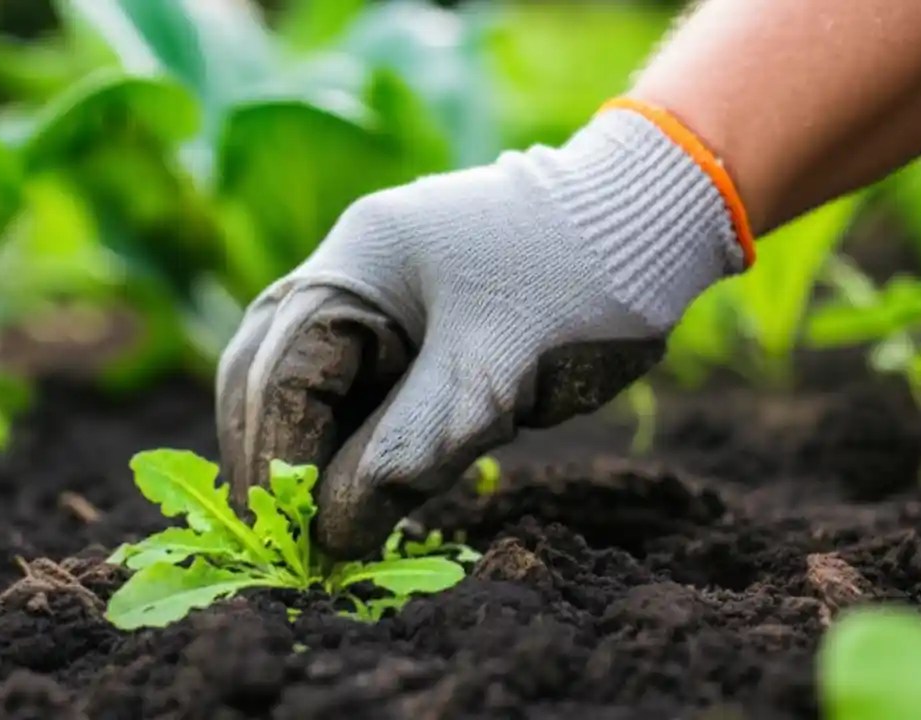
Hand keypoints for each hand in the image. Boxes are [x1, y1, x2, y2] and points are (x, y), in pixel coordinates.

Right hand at [216, 106, 746, 557]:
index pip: (282, 372)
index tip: (293, 536)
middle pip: (268, 370)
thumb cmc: (579, 283)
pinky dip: (348, 435)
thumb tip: (332, 533)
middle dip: (272, 456)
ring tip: (313, 524)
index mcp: (356, 262)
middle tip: (286, 540)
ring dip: (304, 449)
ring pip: (304, 379)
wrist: (651, 222)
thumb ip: (404, 454)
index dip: (279, 458)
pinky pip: (354, 382)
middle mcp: (347, 268)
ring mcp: (373, 289)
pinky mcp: (406, 317)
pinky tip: (355, 483)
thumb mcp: (490, 378)